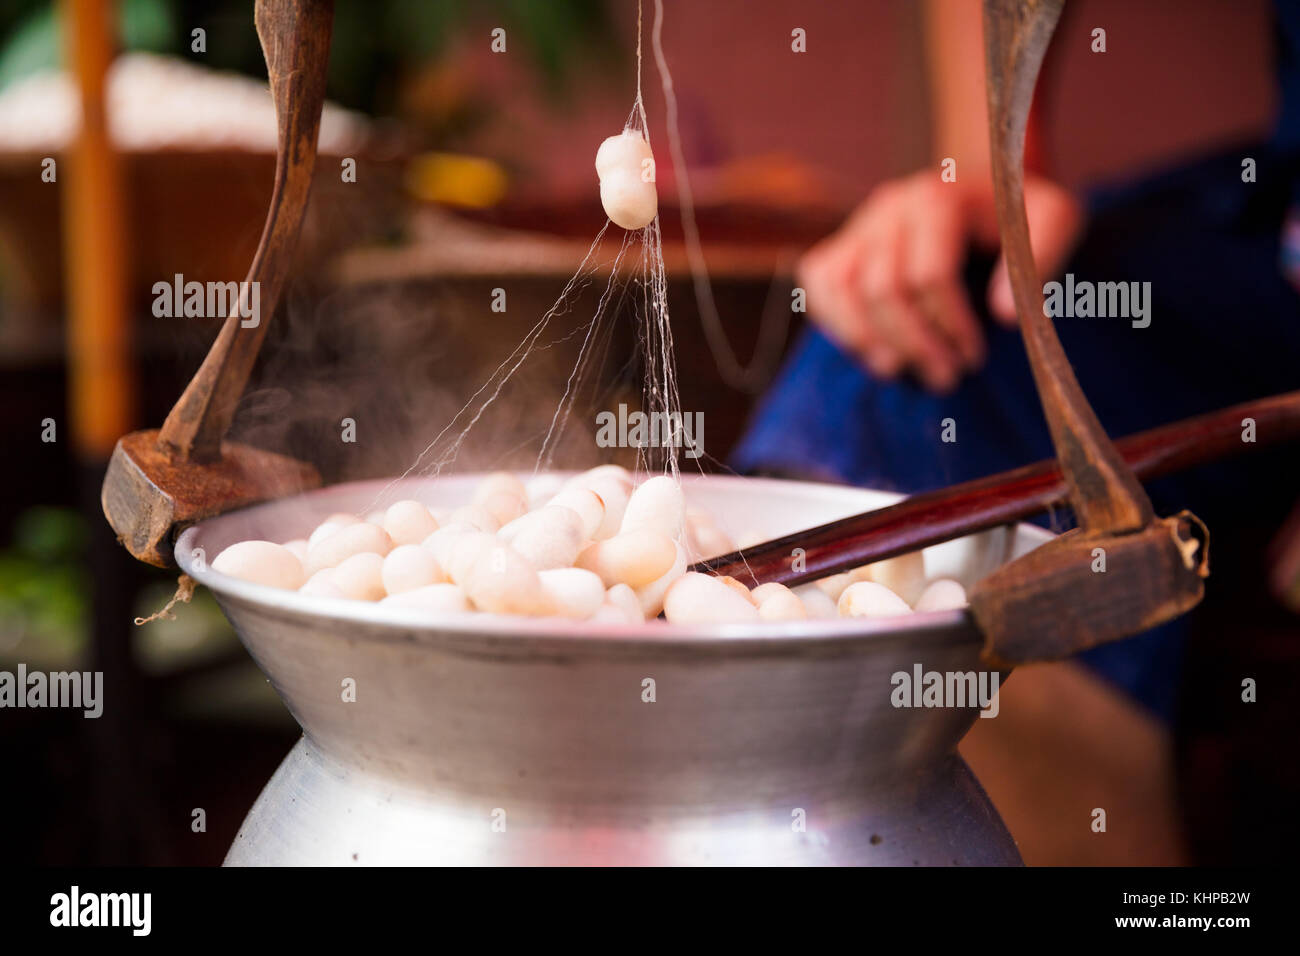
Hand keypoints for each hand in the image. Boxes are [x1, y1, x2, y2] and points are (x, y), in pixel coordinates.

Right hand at [797, 169, 1083, 391]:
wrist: (984, 193)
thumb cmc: (1020, 217)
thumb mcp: (1055, 220)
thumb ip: (1041, 256)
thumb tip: (1004, 315)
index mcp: (939, 196)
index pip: (928, 273)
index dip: (950, 324)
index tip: (974, 357)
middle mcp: (890, 205)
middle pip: (883, 288)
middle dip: (915, 342)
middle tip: (945, 377)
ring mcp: (859, 226)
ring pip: (843, 289)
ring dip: (872, 342)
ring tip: (906, 370)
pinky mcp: (840, 245)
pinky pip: (819, 285)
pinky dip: (840, 325)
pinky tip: (875, 352)